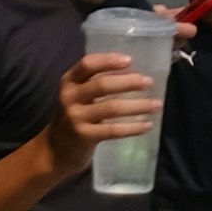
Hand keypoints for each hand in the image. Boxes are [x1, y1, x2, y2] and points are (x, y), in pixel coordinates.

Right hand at [51, 48, 149, 177]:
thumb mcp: (78, 94)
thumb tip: (136, 71)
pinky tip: (147, 125)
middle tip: (149, 82)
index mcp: (69, 81)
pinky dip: (133, 127)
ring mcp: (75, 118)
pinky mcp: (83, 137)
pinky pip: (113, 130)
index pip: (87, 64)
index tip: (130, 60)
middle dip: (129, 82)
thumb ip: (97, 81)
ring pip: (111, 108)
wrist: (55, 150)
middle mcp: (69, 97)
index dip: (109, 60)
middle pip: (102, 85)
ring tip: (157, 104)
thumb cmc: (74, 115)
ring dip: (137, 105)